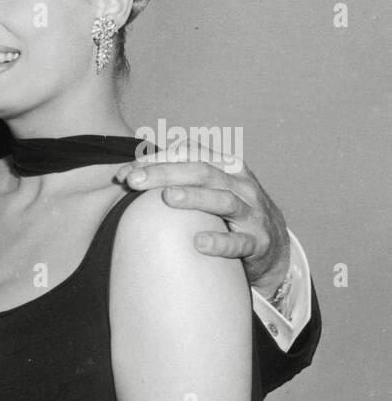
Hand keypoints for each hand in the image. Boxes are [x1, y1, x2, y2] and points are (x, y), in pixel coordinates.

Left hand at [115, 157, 289, 293]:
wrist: (273, 246)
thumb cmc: (229, 214)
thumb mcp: (209, 190)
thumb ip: (176, 180)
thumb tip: (127, 176)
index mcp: (227, 167)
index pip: (190, 154)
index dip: (157, 159)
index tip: (126, 173)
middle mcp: (241, 186)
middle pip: (202, 172)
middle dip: (165, 173)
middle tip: (133, 181)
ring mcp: (252, 213)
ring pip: (223, 200)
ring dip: (195, 198)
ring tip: (167, 197)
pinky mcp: (258, 242)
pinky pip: (239, 242)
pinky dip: (220, 242)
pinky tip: (199, 243)